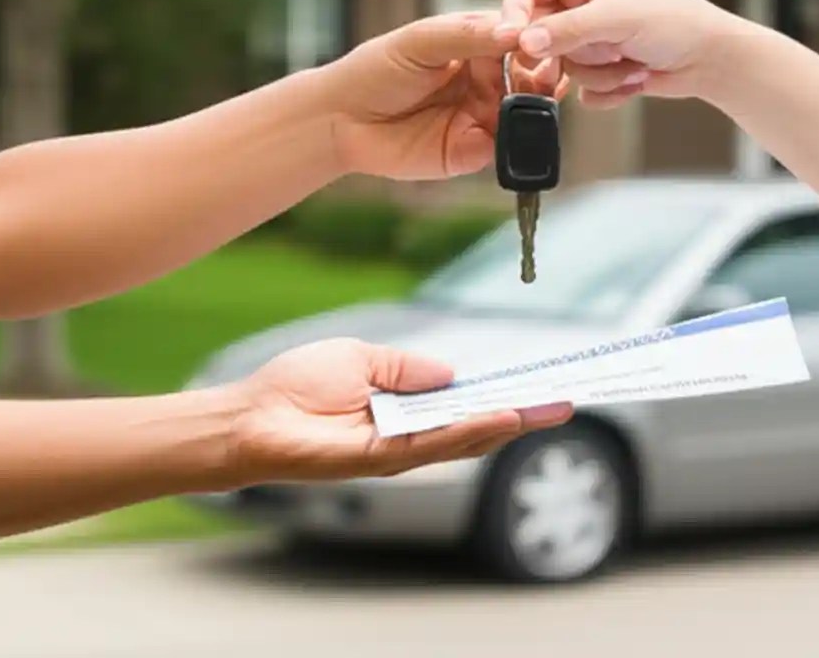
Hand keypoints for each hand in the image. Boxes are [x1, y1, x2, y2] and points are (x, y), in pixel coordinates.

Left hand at [228, 339, 572, 482]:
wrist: (251, 416)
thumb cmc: (297, 386)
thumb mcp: (365, 358)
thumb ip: (410, 367)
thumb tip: (454, 373)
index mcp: (407, 408)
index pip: (467, 402)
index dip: (505, 394)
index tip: (542, 385)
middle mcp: (410, 433)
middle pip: (478, 425)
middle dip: (523, 414)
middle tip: (567, 401)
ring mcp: (400, 450)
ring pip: (466, 439)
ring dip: (509, 424)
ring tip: (548, 410)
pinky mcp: (383, 461)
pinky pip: (435, 445)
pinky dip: (471, 431)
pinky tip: (501, 419)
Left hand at [327, 11, 566, 179]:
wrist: (341, 121)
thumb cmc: (375, 71)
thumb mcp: (422, 42)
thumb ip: (468, 36)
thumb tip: (514, 32)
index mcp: (475, 48)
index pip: (517, 42)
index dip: (532, 44)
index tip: (542, 43)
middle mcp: (484, 82)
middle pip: (529, 79)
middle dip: (540, 78)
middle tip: (545, 77)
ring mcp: (481, 118)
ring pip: (524, 115)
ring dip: (534, 110)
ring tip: (534, 103)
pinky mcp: (473, 153)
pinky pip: (505, 150)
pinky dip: (515, 143)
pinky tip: (517, 133)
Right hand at [496, 0, 737, 107]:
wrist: (709, 60)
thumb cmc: (676, 22)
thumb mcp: (617, 17)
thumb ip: (568, 29)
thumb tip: (525, 41)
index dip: (514, 10)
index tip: (513, 38)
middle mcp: (579, 5)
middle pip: (539, 33)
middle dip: (573, 50)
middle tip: (600, 50)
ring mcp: (588, 40)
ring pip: (562, 66)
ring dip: (599, 71)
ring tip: (630, 61)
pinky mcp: (598, 71)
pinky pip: (580, 89)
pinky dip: (608, 89)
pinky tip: (634, 77)